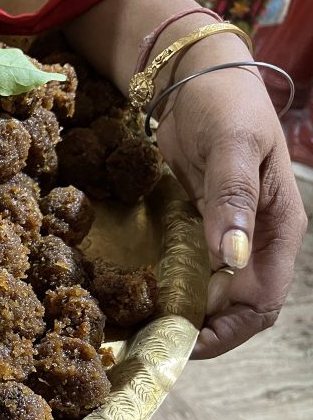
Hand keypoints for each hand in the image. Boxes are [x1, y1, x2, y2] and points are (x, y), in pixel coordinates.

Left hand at [155, 61, 306, 357]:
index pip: (264, 301)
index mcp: (278, 228)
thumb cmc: (224, 105)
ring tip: (140, 329)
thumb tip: (233, 259)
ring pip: (213, 292)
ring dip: (185, 313)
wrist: (195, 76)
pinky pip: (191, 269)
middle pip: (238, 307)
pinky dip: (172, 288)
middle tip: (153, 342)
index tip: (186, 343)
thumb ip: (233, 200)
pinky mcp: (199, 225)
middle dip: (204, 330)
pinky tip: (141, 297)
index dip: (230, 330)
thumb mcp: (232, 147)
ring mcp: (227, 234)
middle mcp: (256, 239)